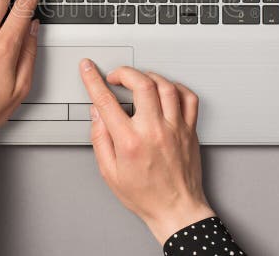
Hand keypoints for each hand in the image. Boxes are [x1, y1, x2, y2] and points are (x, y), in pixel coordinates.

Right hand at [80, 61, 214, 244]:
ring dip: (149, 77)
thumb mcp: (110, 173)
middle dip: (125, 72)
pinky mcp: (190, 130)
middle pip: (142, 83)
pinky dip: (176, 87)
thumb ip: (100, 139)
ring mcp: (175, 128)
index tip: (88, 68)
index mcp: (131, 142)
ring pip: (166, 86)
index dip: (93, 79)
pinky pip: (188, 98)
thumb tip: (97, 113)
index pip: (107, 101)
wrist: (177, 210)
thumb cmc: (146, 196)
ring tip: (139, 81)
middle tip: (116, 76)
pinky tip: (165, 91)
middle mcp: (155, 131)